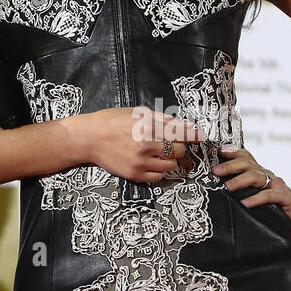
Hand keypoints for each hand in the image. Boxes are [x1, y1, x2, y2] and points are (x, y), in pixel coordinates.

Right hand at [74, 107, 205, 182]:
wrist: (89, 138)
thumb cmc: (112, 121)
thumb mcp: (137, 113)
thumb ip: (164, 120)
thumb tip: (188, 125)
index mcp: (147, 126)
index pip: (179, 132)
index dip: (193, 135)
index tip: (202, 136)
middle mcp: (145, 145)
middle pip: (179, 151)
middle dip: (178, 146)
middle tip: (169, 142)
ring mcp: (140, 162)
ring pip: (171, 166)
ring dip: (169, 159)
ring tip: (157, 152)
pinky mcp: (134, 175)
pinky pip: (158, 176)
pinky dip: (159, 170)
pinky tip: (151, 161)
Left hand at [214, 146, 290, 233]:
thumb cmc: (276, 205)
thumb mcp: (258, 193)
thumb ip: (243, 188)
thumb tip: (218, 186)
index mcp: (260, 172)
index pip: (245, 156)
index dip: (232, 151)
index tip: (218, 151)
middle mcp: (268, 175)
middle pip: (247, 164)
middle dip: (230, 166)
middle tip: (215, 171)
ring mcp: (277, 185)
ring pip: (256, 177)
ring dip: (240, 180)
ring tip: (228, 187)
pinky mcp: (285, 197)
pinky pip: (269, 195)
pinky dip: (256, 198)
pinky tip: (245, 203)